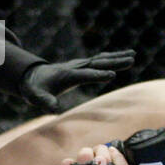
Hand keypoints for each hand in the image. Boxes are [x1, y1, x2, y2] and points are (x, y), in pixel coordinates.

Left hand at [20, 50, 135, 111]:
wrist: (31, 76)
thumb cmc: (34, 89)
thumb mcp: (35, 97)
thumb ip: (44, 101)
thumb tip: (53, 109)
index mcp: (67, 75)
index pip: (85, 75)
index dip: (98, 75)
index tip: (112, 74)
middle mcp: (75, 67)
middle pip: (97, 63)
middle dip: (113, 62)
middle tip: (130, 60)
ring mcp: (78, 65)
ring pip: (100, 59)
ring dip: (116, 57)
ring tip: (132, 55)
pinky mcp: (81, 65)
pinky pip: (98, 60)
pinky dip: (111, 57)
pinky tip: (124, 56)